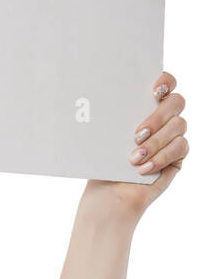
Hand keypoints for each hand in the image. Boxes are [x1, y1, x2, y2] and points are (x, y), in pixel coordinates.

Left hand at [83, 71, 188, 221]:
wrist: (108, 197)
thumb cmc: (103, 166)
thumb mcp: (103, 139)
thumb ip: (110, 116)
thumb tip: (98, 97)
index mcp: (143, 107)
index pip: (165, 83)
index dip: (165, 81)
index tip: (154, 90)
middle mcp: (162, 118)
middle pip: (176, 102)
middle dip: (157, 117)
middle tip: (136, 134)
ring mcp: (172, 136)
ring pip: (178, 126)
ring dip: (155, 142)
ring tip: (133, 158)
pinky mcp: (177, 156)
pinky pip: (180, 148)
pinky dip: (161, 158)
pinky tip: (143, 169)